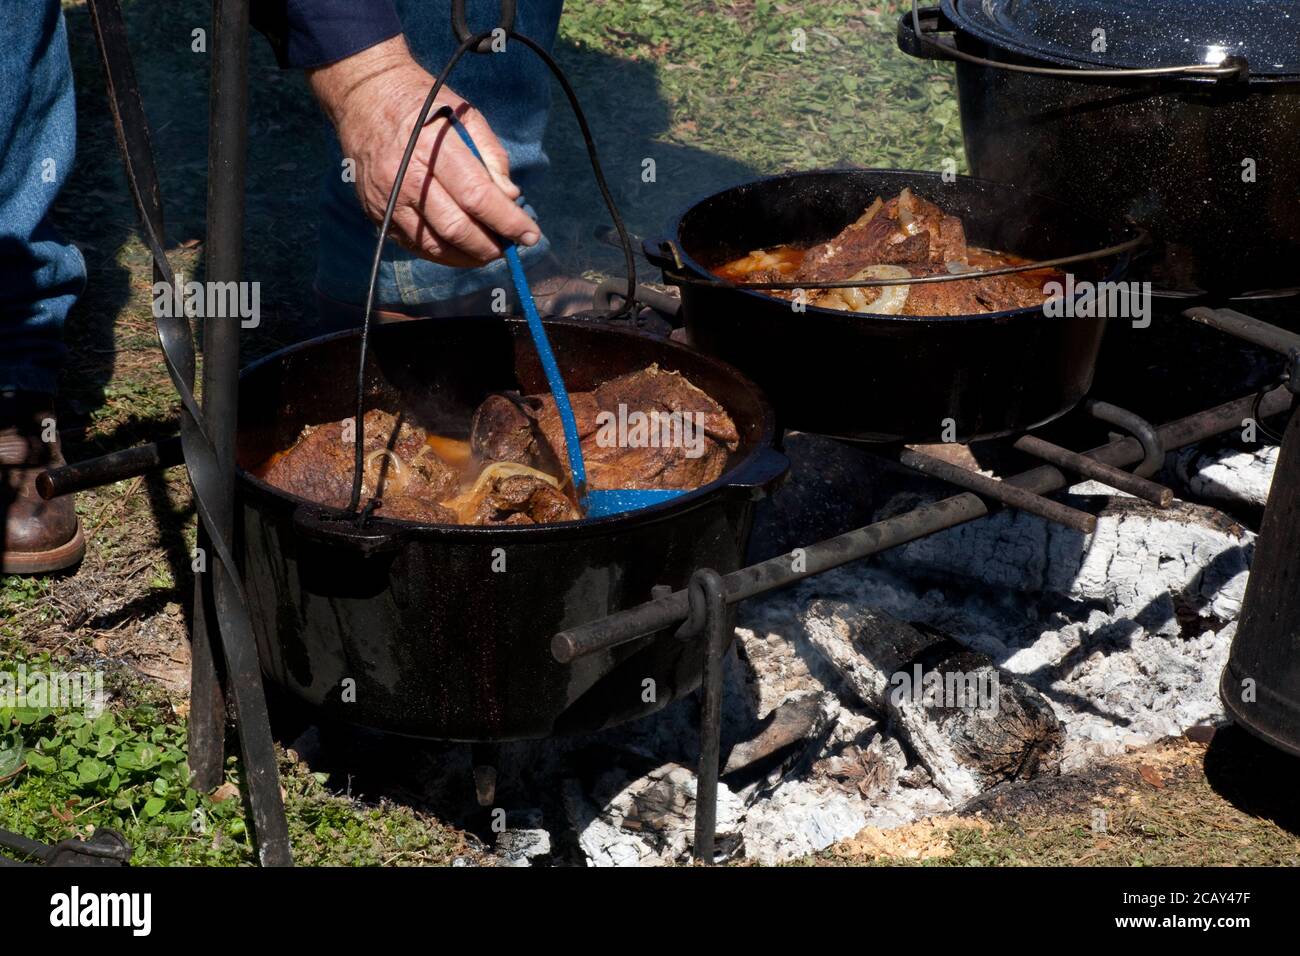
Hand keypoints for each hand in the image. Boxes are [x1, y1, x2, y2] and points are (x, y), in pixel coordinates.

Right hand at [309, 36, 539, 266]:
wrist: (364, 95)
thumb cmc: (423, 103)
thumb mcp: (465, 113)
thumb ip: (491, 155)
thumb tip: (510, 197)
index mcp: (431, 146)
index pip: (477, 196)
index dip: (507, 221)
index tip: (531, 235)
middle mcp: (405, 176)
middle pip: (456, 228)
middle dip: (491, 245)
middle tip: (511, 246)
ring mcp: (387, 198)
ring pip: (434, 245)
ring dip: (469, 256)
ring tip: (490, 251)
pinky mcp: (375, 212)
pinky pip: (414, 245)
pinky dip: (443, 253)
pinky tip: (462, 248)